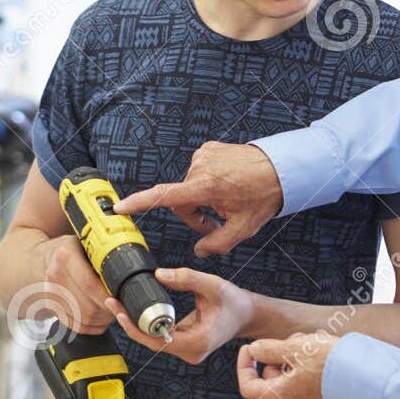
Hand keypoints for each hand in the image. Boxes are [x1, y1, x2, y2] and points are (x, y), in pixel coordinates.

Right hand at [35, 235, 115, 334]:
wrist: (44, 257)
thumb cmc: (71, 250)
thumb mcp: (87, 244)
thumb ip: (103, 257)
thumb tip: (125, 277)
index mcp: (65, 256)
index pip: (90, 284)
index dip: (108, 297)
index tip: (121, 300)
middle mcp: (54, 275)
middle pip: (88, 306)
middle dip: (108, 311)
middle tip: (120, 307)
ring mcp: (50, 294)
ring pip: (84, 318)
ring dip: (102, 319)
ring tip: (112, 311)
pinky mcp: (51, 307)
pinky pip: (76, 325)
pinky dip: (92, 326)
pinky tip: (100, 319)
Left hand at [109, 266, 255, 363]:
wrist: (247, 314)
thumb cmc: (234, 303)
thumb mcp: (212, 285)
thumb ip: (186, 278)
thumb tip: (159, 275)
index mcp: (197, 342)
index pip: (158, 341)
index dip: (136, 328)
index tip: (121, 313)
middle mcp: (191, 352)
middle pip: (152, 342)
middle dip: (131, 323)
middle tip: (113, 302)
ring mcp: (187, 351)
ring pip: (154, 340)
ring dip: (137, 324)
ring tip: (118, 304)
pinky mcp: (184, 346)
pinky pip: (160, 337)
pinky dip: (148, 324)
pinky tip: (134, 310)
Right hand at [112, 142, 282, 256]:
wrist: (280, 168)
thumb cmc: (263, 196)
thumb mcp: (242, 228)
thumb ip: (217, 244)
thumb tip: (200, 250)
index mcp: (204, 187)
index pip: (164, 196)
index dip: (139, 203)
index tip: (119, 207)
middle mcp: (200, 167)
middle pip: (181, 200)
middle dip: (195, 215)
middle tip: (216, 223)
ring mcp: (203, 155)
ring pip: (190, 187)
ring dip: (202, 198)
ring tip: (226, 201)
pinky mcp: (208, 148)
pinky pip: (199, 171)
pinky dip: (207, 182)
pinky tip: (226, 185)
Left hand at [236, 332, 338, 398]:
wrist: (369, 377)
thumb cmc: (331, 363)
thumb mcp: (295, 347)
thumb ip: (268, 349)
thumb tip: (254, 350)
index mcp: (280, 397)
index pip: (248, 387)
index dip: (243, 366)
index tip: (250, 348)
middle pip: (271, 379)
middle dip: (277, 355)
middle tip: (294, 339)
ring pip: (290, 377)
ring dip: (296, 357)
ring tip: (313, 342)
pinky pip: (307, 382)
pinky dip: (309, 366)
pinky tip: (323, 352)